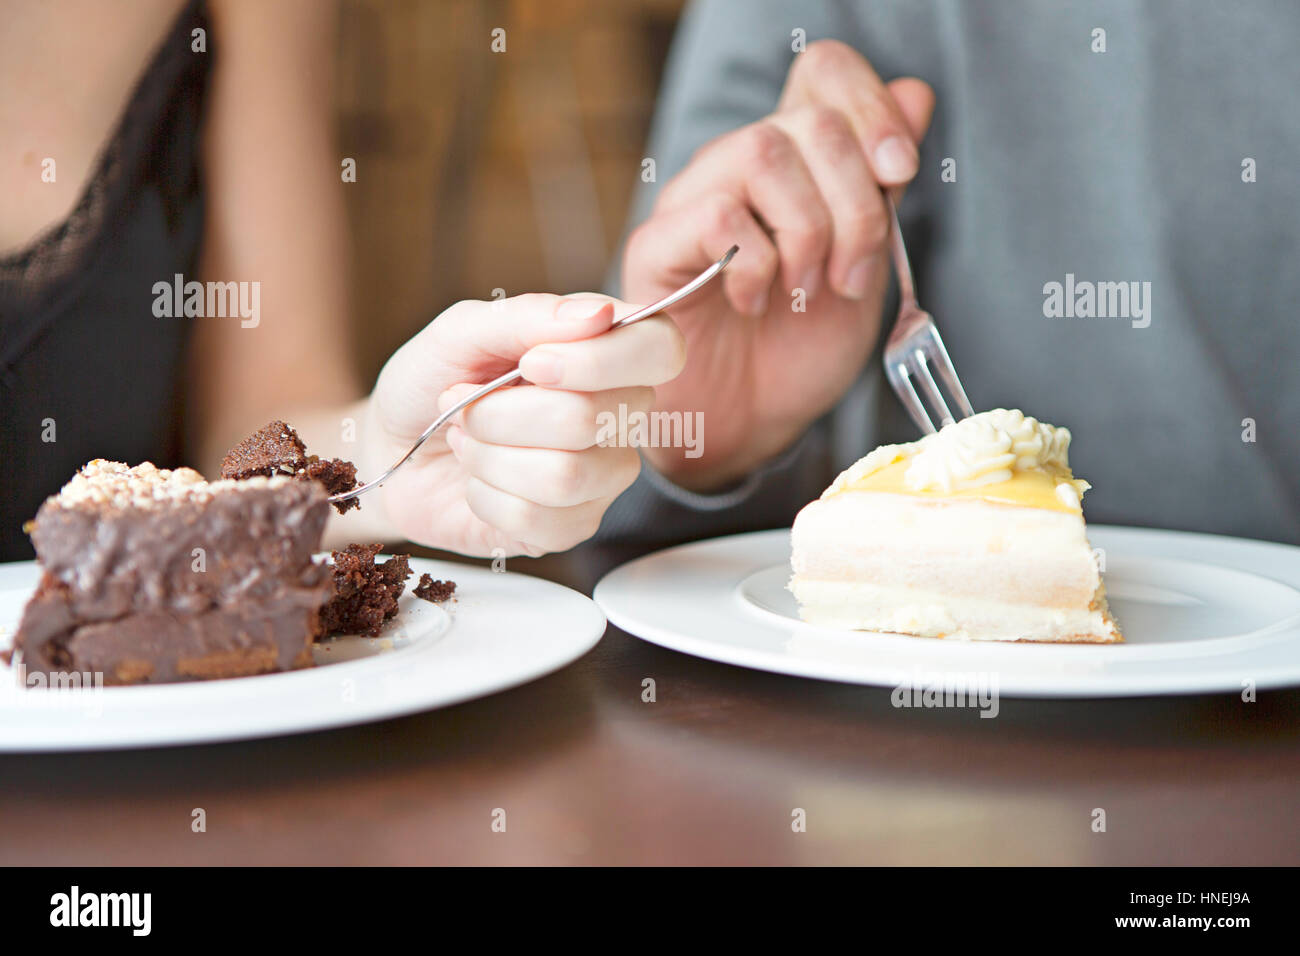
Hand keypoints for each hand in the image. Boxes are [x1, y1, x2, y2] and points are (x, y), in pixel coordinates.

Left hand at [361, 294, 685, 556]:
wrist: (389, 449)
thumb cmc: (430, 382)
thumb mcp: (462, 331)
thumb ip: (526, 316)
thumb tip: (599, 313)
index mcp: (606, 354)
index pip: (661, 349)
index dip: (602, 360)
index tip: (531, 364)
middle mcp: (619, 416)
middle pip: (592, 419)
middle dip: (503, 412)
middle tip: (466, 403)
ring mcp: (600, 478)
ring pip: (564, 475)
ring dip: (489, 456)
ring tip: (467, 441)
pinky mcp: (570, 527)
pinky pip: (536, 519)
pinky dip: (483, 497)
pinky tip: (477, 481)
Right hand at [622, 40, 934, 489]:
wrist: (748, 425)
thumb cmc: (798, 350)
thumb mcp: (867, 266)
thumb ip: (883, 186)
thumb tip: (914, 94)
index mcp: (795, 163)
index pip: (824, 73)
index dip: (871, 106)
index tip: (901, 175)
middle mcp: (740, 166)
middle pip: (810, 120)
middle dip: (856, 204)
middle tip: (853, 276)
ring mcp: (694, 200)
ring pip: (764, 152)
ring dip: (808, 230)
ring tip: (808, 289)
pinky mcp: (657, 245)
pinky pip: (718, 213)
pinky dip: (756, 262)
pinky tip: (755, 302)